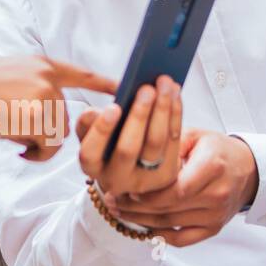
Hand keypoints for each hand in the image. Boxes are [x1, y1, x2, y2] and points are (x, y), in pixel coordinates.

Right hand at [0, 56, 118, 160]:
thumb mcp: (9, 76)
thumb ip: (33, 88)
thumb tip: (45, 119)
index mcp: (41, 65)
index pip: (80, 74)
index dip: (103, 83)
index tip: (123, 87)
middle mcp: (49, 78)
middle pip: (64, 118)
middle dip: (45, 132)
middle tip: (18, 134)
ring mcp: (46, 97)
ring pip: (58, 134)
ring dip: (39, 144)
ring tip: (13, 138)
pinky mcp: (39, 117)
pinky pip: (49, 147)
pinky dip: (36, 154)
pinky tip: (19, 151)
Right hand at [76, 75, 182, 196]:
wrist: (130, 165)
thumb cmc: (106, 141)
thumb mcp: (90, 130)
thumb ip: (90, 121)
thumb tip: (102, 111)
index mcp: (92, 167)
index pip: (90, 153)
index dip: (101, 131)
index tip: (113, 107)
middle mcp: (116, 180)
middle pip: (128, 149)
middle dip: (138, 116)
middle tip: (146, 89)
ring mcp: (144, 181)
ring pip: (155, 143)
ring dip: (162, 110)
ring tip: (165, 84)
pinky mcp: (167, 175)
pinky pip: (173, 140)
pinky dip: (175, 113)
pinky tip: (175, 93)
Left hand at [104, 128, 258, 246]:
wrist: (248, 170)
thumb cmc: (218, 150)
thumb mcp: (196, 135)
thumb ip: (168, 142)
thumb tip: (135, 151)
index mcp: (212, 167)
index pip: (176, 189)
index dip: (148, 193)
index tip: (124, 188)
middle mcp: (216, 195)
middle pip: (168, 208)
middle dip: (135, 206)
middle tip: (111, 199)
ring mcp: (215, 215)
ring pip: (170, 224)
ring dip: (141, 220)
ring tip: (119, 210)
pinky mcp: (213, 229)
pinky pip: (182, 240)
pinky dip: (159, 235)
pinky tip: (141, 226)